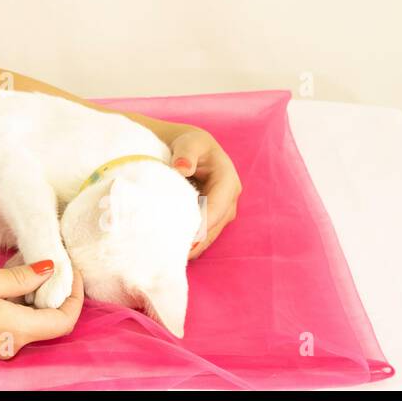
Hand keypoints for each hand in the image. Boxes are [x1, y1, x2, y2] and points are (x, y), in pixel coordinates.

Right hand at [0, 261, 82, 359]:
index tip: (70, 269)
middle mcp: (9, 343)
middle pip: (48, 320)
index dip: (74, 295)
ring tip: (20, 262)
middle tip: (44, 258)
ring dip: (31, 293)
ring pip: (28, 319)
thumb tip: (51, 269)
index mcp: (15, 331)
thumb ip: (20, 278)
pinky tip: (2, 277)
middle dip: (52, 290)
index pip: (63, 320)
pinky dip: (14, 300)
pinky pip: (9, 320)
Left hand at [167, 126, 241, 258]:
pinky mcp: (212, 217)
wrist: (190, 148)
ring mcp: (222, 210)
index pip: (216, 208)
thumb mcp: (189, 143)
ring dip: (194, 246)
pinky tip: (174, 251)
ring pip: (210, 234)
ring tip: (172, 257)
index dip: (202, 225)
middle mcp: (229, 199)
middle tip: (173, 255)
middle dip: (197, 242)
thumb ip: (186, 154)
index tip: (186, 239)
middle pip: (214, 226)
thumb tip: (182, 168)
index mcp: (228, 181)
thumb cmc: (190, 144)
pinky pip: (204, 233)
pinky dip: (191, 242)